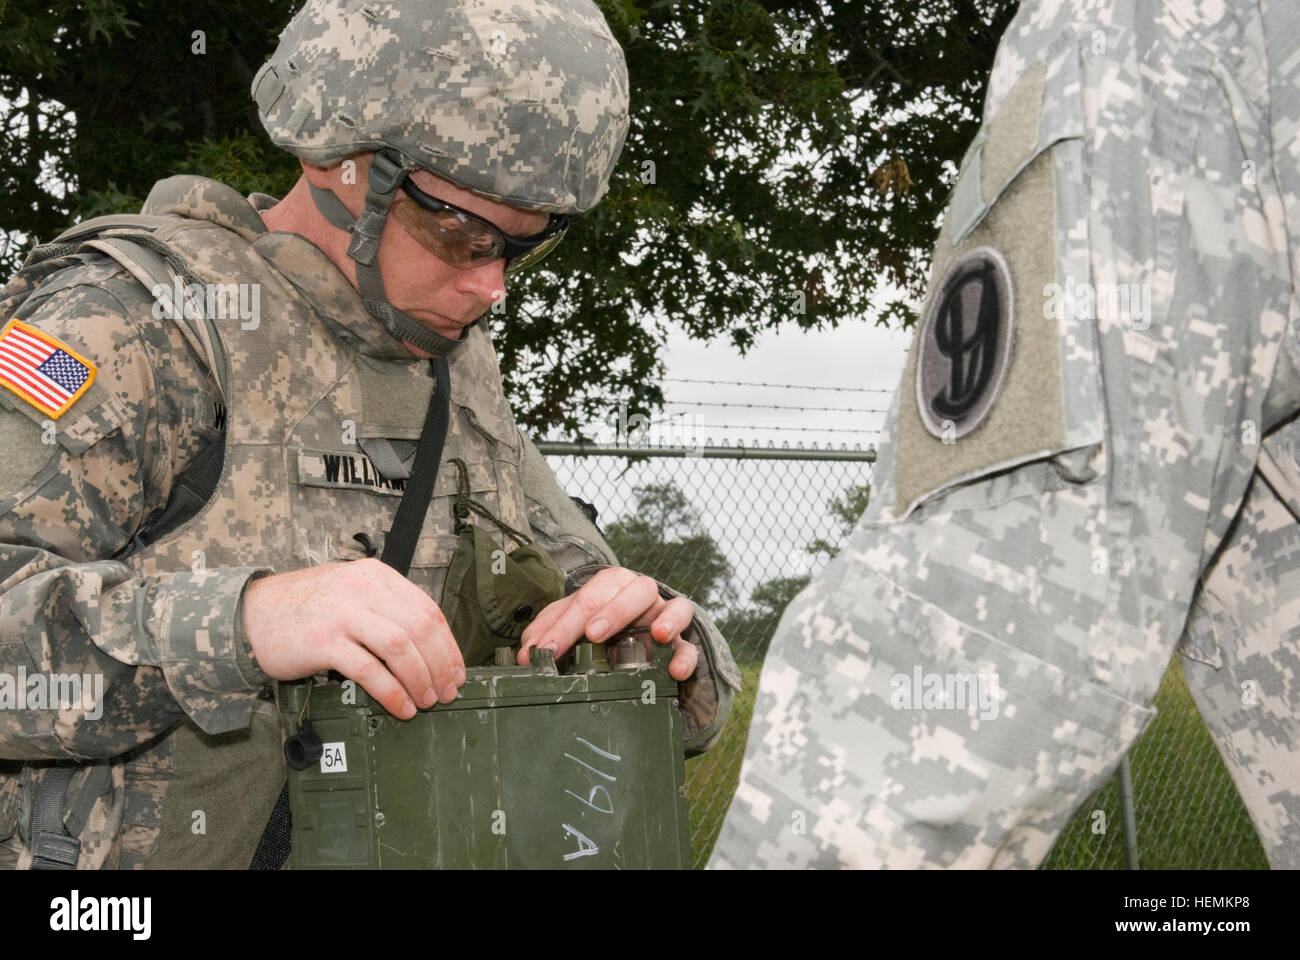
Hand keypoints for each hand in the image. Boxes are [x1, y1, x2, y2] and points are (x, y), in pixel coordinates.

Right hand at [241, 558, 464, 719]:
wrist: (250, 613)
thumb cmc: (306, 608)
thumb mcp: (351, 593)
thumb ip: (386, 609)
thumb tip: (430, 649)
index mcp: (376, 576)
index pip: (428, 610)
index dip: (449, 646)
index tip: (457, 671)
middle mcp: (362, 589)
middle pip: (420, 628)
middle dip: (441, 665)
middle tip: (447, 692)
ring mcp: (342, 613)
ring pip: (400, 647)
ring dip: (420, 679)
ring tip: (426, 701)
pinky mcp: (323, 641)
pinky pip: (369, 670)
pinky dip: (391, 692)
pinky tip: (400, 707)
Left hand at [517, 567, 698, 681]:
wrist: (638, 634)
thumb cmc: (600, 624)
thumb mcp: (571, 623)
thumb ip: (549, 631)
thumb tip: (526, 653)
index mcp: (611, 585)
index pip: (588, 597)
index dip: (566, 624)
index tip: (548, 648)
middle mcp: (641, 594)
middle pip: (633, 590)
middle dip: (613, 611)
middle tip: (593, 634)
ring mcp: (666, 616)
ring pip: (674, 606)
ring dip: (665, 619)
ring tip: (656, 635)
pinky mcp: (684, 641)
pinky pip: (691, 645)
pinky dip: (686, 656)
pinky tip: (675, 669)